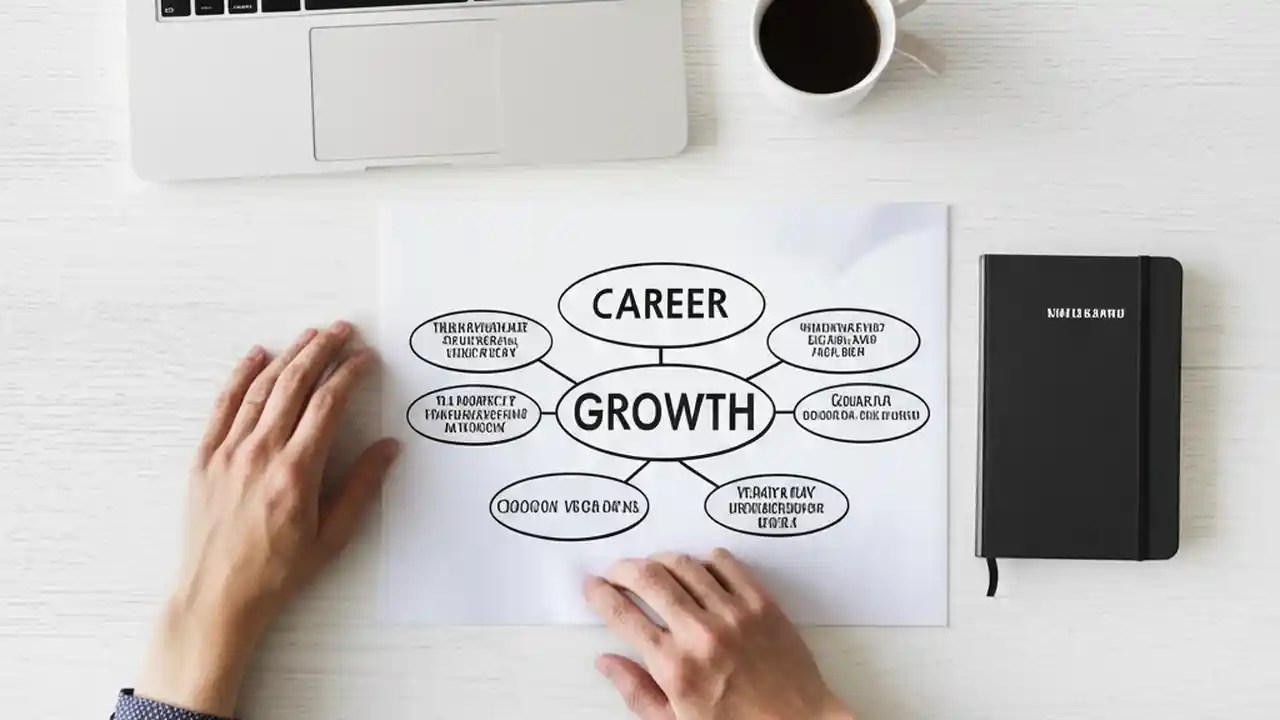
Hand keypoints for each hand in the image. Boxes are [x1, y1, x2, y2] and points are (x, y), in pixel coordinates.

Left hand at [136, 321, 399, 716]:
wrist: (219, 594)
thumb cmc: (279, 571)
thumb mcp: (333, 536)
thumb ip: (362, 487)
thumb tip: (389, 448)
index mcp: (296, 473)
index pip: (327, 405)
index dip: (348, 374)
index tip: (364, 358)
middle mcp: (261, 454)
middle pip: (294, 385)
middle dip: (321, 350)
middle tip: (342, 329)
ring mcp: (228, 453)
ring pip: (262, 388)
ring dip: (288, 355)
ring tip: (309, 334)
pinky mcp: (204, 458)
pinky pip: (224, 405)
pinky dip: (241, 375)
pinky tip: (256, 355)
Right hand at [584, 549, 853, 719]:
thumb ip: (638, 691)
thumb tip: (606, 662)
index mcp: (674, 667)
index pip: (622, 614)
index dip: (599, 594)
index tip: (592, 587)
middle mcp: (701, 633)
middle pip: (648, 577)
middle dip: (622, 568)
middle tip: (616, 573)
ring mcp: (734, 613)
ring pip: (684, 564)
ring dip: (660, 561)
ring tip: (653, 570)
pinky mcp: (762, 603)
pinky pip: (726, 563)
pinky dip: (704, 560)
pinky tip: (697, 571)